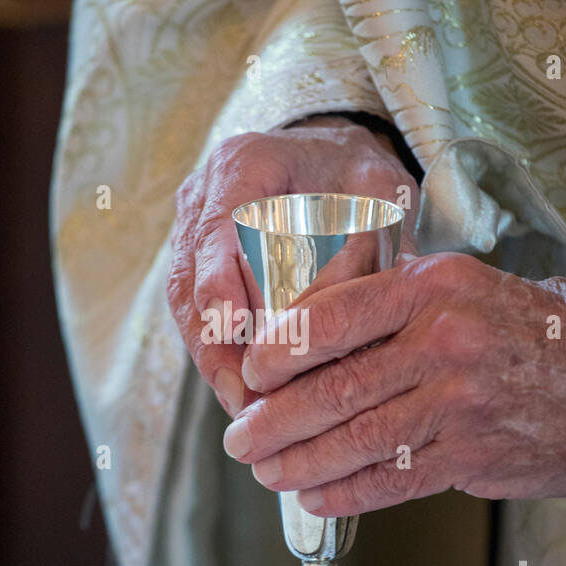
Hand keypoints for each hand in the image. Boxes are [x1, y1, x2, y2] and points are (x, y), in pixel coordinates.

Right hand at [166, 116, 418, 416]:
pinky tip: (241, 393)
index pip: (221, 223)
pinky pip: (196, 316)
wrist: (329, 162)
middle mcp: (204, 195)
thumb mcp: (378, 195)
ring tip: (243, 403)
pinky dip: (218, 355)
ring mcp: (190, 231)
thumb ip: (364, 244)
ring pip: (187, 302)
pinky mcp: (194, 265)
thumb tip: (341, 312)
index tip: (231, 326)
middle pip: (193, 273)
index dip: (220, 277)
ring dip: (214, 356)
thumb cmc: (357, 177)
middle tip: (245, 390)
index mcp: (246, 162)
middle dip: (216, 338)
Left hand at [222, 252, 565, 512]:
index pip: (331, 317)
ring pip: (356, 439)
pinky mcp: (472, 455)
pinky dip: (346, 494)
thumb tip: (305, 338)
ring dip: (300, 463)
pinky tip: (317, 499)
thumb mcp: (462, 289)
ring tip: (267, 472)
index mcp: (430, 288)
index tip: (250, 374)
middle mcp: (441, 341)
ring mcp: (458, 402)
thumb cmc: (527, 332)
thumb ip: (391, 308)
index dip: (278, 351)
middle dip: (275, 420)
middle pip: (334, 387)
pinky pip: (392, 480)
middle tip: (240, 439)